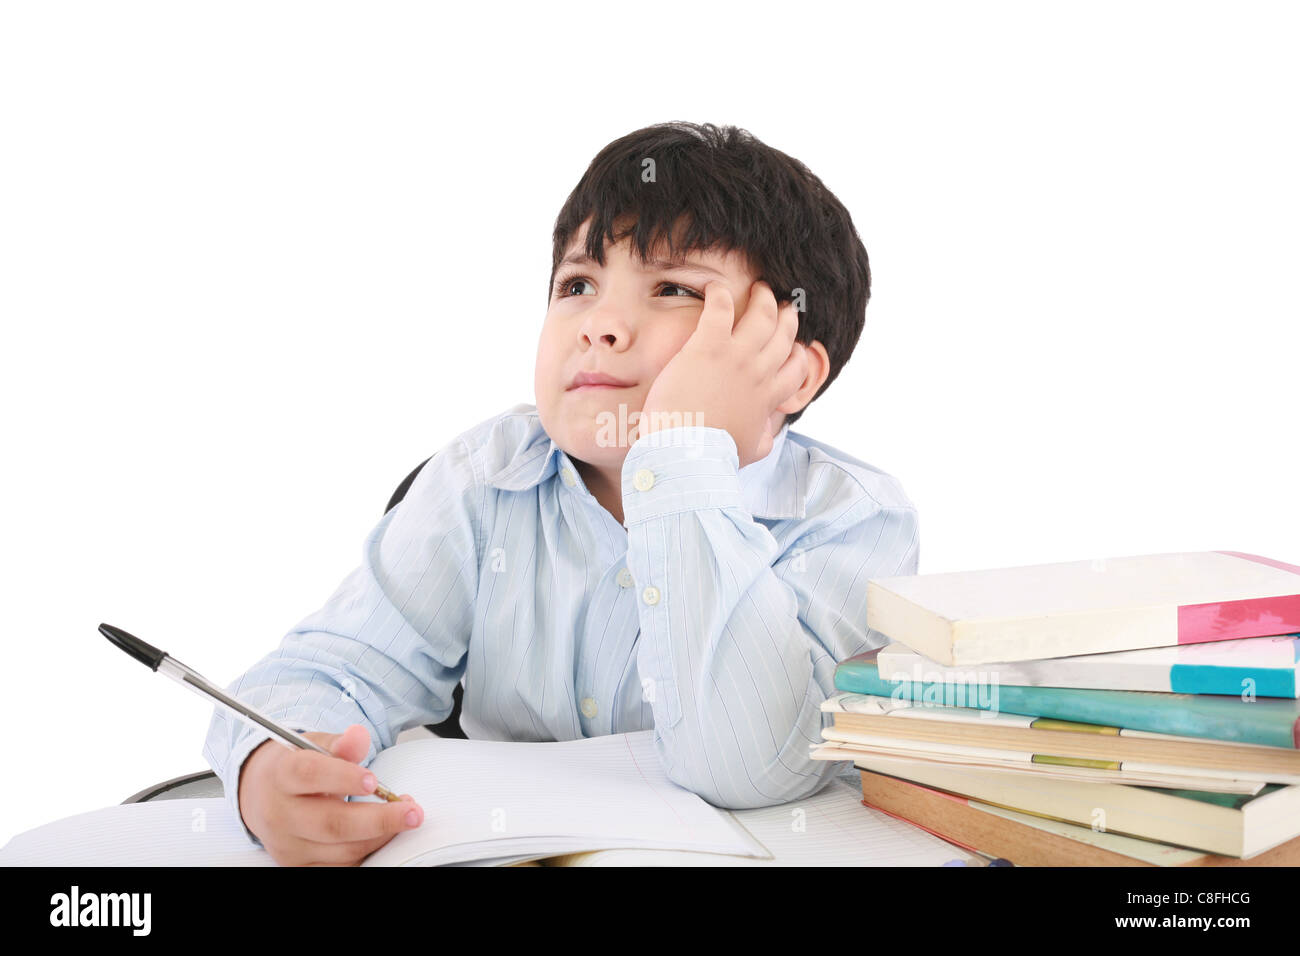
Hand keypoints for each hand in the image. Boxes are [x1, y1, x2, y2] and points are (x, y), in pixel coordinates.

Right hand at [237, 723, 422, 866]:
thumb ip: (340, 744)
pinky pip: (339, 865)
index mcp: (281, 775)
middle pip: (330, 823)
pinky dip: (366, 851)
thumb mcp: (313, 746)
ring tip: (405, 817)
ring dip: (379, 836)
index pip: (308, 775)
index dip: (342, 778)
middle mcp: (280, 814)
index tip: (373, 780)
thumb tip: (359, 736)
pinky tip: (384, 835)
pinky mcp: (298, 865)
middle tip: (412, 811)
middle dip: (378, 820)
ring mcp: (287, 845)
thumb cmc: (294, 768)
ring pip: (340, 849)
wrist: (261, 795)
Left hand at [638, 280, 808, 467]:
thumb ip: (763, 439)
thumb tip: (769, 437)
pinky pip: (720, 308)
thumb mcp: (749, 451)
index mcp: (768, 398)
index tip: (795, 346)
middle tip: (783, 306)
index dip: (798, 353)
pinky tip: (715, 288)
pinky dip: (719, 294)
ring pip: (762, 314)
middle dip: (786, 317)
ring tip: (760, 287)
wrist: (688, 453)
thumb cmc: (713, 456)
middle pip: (784, 334)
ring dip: (763, 297)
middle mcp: (759, 373)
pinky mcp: (709, 346)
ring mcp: (736, 357)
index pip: (795, 368)